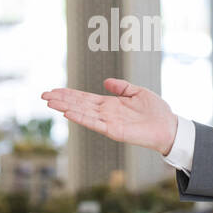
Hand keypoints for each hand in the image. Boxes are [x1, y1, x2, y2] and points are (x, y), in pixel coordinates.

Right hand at [40, 78, 179, 154]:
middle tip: (43, 95)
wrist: (169, 126)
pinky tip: (68, 113)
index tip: (54, 90)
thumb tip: (106, 81)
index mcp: (110, 104)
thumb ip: (121, 87)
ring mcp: (108, 122)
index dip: (69, 94)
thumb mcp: (138, 92)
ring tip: (50, 102)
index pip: (85, 98)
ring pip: (82, 113)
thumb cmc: (156, 111)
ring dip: (66, 107)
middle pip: (79, 104)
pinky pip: (94, 123)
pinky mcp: (114, 131)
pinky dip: (81, 118)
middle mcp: (106, 113)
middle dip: (61, 100)